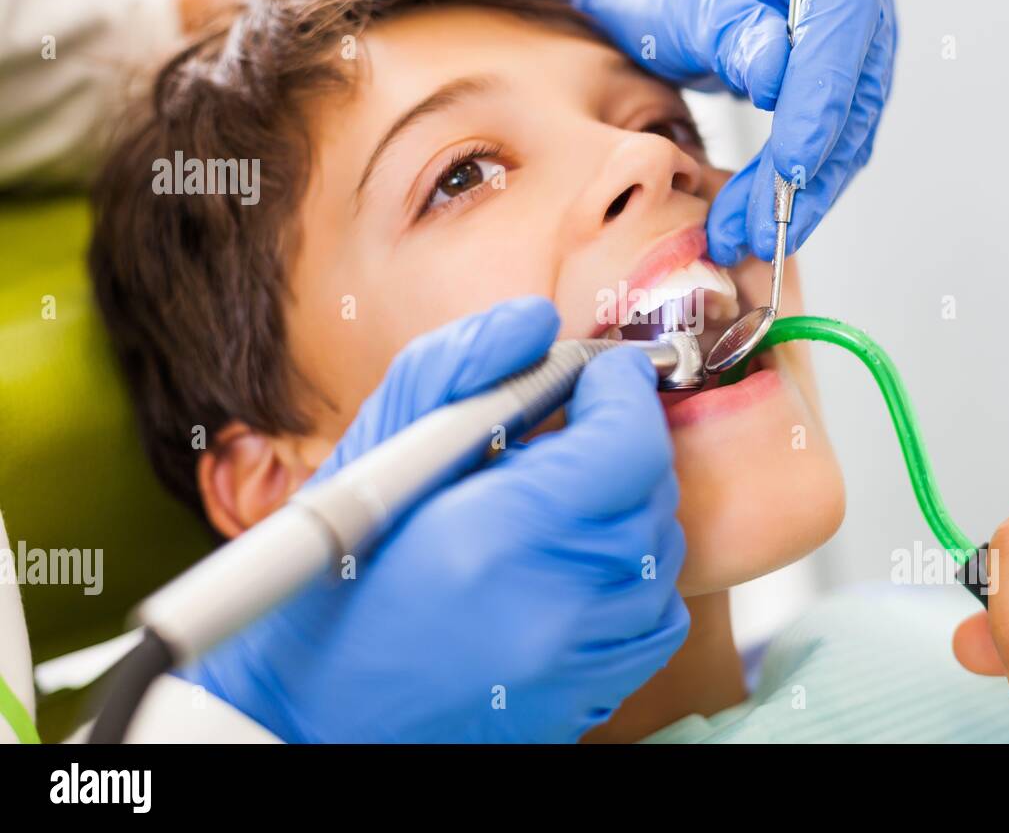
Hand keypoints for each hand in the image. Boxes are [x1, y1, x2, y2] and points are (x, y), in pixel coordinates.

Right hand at [181, 296, 688, 741]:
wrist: (314, 717)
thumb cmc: (328, 590)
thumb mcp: (371, 454)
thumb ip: (456, 370)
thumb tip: (535, 323)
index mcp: (495, 538)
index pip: (626, 442)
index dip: (621, 391)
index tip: (599, 373)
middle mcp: (555, 609)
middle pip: (651, 490)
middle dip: (620, 442)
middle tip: (565, 433)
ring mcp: (580, 664)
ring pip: (662, 550)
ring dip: (625, 507)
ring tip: (555, 503)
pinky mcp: (591, 695)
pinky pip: (658, 614)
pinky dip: (632, 575)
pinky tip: (570, 565)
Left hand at [523, 0, 895, 265]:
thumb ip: (733, 29)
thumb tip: (778, 76)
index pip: (845, 12)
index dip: (824, 92)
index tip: (794, 159)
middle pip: (858, 78)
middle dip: (813, 161)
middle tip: (769, 221)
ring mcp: (852, 27)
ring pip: (851, 120)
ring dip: (804, 188)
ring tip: (754, 234)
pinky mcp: (835, 72)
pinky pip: (831, 134)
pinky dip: (797, 183)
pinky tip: (764, 218)